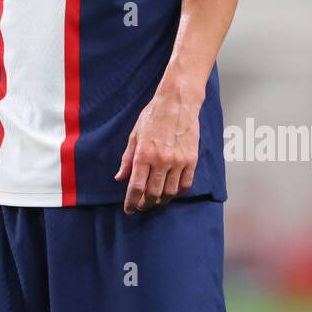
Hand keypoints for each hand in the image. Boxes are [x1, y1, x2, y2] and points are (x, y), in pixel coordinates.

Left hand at [114, 71, 201, 214]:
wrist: (177, 102)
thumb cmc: (153, 116)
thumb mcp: (134, 135)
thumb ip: (127, 159)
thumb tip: (120, 178)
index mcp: (144, 154)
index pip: (136, 187)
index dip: (131, 202)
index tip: (129, 209)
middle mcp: (161, 160)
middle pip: (153, 194)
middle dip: (145, 204)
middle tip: (141, 206)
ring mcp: (178, 161)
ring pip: (170, 192)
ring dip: (161, 201)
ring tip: (155, 201)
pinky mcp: (191, 160)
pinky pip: (185, 184)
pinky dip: (177, 192)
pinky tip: (170, 192)